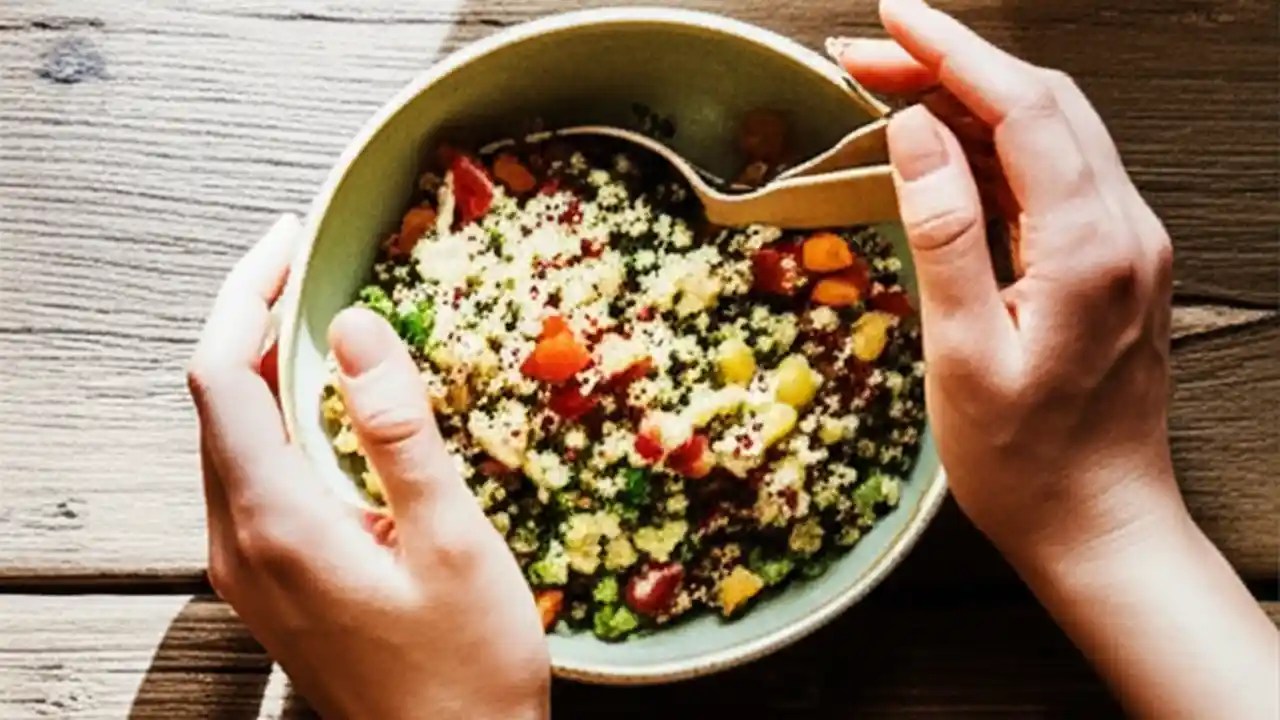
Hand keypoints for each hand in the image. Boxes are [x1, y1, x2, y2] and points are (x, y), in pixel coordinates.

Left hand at [186, 214, 548, 719]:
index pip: (223, 377)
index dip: (247, 295)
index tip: (291, 243)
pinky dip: (281, 423)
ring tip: (327, 323)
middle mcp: (240, 543)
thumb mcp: (451, 541)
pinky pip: (254, 478)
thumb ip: (397, 431)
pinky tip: (333, 413)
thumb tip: (358, 328)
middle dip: (255, 321)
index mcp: (277, 523)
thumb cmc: (467, 668)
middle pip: (217, 402)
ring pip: (232, 440)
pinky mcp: (271, 583)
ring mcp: (248, 568)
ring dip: (269, 372)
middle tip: (315, 269)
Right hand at [831, 4, 1277, 719]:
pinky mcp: (1113, 264)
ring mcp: (1127, 245)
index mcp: (1089, 248)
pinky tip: (947, 150)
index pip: (1023, 107)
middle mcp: (1124, 230)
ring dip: (974, 97)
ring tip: (892, 91)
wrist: (1101, 526)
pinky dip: (998, 144)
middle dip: (952, 63)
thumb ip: (944, 234)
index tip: (889, 20)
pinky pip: (1057, 175)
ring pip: (1052, 132)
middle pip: (1042, 103)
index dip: (952, 50)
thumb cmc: (1027, 464)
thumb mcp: (963, 356)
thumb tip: (914, 131)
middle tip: (865, 58)